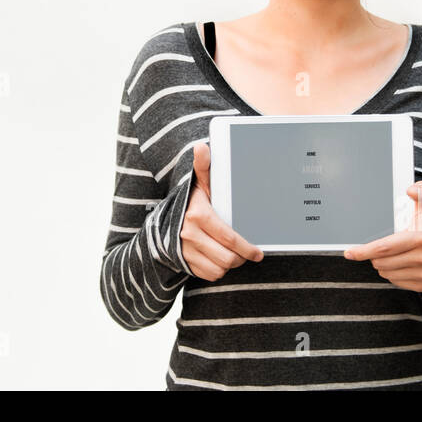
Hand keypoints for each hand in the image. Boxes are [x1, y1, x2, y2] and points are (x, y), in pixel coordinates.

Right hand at [180, 142, 263, 279]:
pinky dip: (217, 270)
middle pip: (227, 258)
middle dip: (241, 257)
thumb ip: (203, 167)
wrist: (164, 220)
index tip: (258, 252)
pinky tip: (218, 258)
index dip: (247, 248)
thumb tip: (202, 147)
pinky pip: (209, 274)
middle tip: (248, 252)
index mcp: (197, 214)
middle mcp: (189, 234)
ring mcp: (185, 251)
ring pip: (219, 268)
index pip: (229, 238)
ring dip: (229, 264)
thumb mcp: (198, 183)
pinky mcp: (184, 263)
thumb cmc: (191, 200)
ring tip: (233, 254)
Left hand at [343, 181, 421, 292]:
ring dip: (383, 264)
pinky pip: (397, 281)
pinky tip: (402, 262)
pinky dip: (394, 273)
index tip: (350, 253)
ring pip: (387, 273)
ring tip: (394, 252)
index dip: (364, 251)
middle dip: (374, 255)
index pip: (385, 248)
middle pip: (382, 262)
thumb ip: (421, 192)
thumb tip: (411, 189)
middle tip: (381, 246)